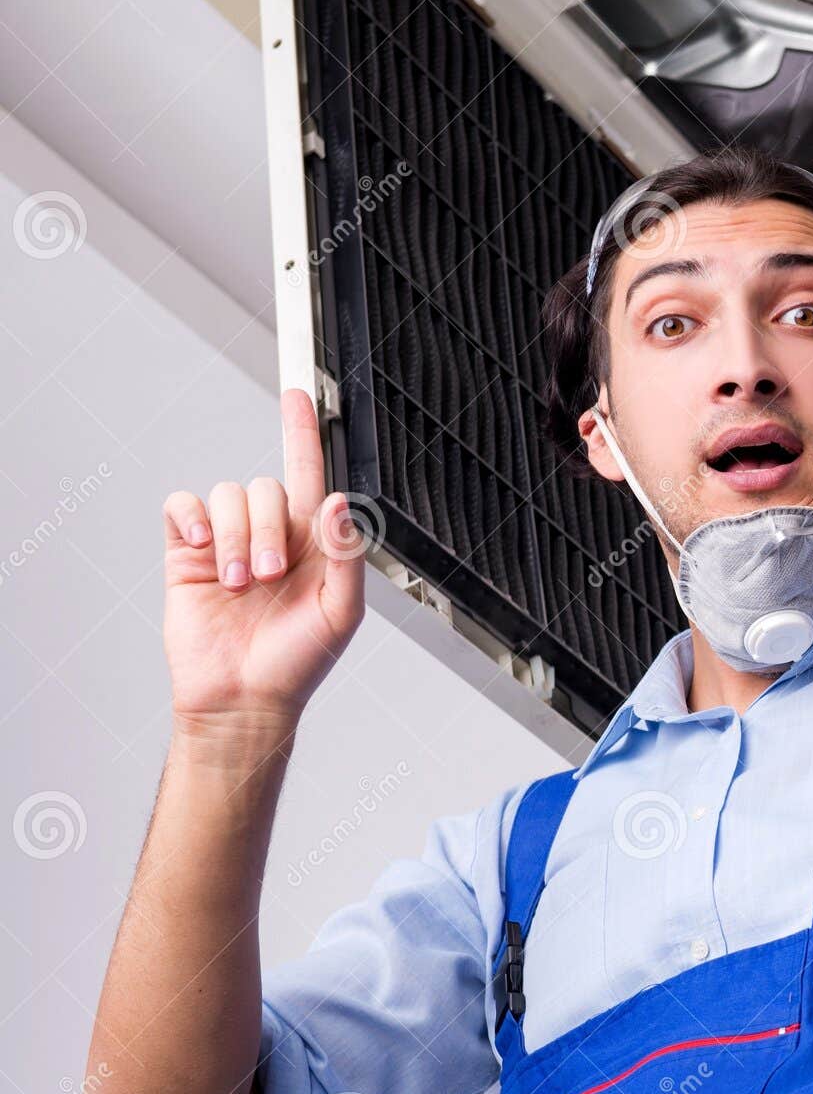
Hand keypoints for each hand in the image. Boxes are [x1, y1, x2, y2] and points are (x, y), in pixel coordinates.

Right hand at [162, 389, 364, 731]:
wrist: (243, 699)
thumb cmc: (297, 662)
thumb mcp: (341, 612)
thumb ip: (346, 555)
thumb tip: (341, 502)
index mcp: (312, 543)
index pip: (309, 474)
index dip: (303, 433)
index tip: (298, 394)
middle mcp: (270, 534)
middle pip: (266, 486)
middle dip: (268, 528)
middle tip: (269, 577)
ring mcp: (227, 542)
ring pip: (227, 497)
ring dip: (236, 537)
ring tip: (239, 584)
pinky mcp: (187, 553)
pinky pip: (184, 506)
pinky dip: (194, 519)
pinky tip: (203, 550)